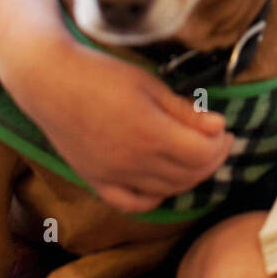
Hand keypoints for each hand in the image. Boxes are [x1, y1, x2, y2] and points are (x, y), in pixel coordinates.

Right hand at [14, 41, 234, 212]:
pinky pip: (133, 203)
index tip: (226, 131)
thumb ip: (185, 111)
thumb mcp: (150, 84)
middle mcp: (133, 163)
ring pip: (166, 191)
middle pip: (189, 176)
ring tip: (195, 155)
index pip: (202, 155)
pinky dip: (155, 197)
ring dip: (189, 177)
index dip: (221, 145)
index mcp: (150, 134)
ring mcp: (113, 176)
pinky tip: (163, 181)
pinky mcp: (95, 181)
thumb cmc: (101, 74)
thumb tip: (220, 126)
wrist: (50, 81)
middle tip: (216, 142)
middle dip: (211, 161)